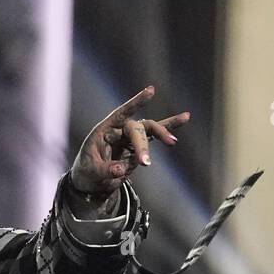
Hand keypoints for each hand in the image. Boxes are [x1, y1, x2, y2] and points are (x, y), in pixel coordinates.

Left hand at [69, 85, 187, 203]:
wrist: (92, 181)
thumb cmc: (87, 173)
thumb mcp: (91, 173)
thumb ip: (105, 170)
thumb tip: (122, 169)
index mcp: (104, 131)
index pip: (121, 113)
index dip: (136, 103)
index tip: (152, 91)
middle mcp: (118, 130)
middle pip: (136, 129)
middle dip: (142, 145)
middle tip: (145, 163)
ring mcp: (129, 136)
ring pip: (149, 129)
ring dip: (161, 134)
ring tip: (172, 142)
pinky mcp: (138, 146)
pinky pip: (155, 136)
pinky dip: (169, 128)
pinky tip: (185, 117)